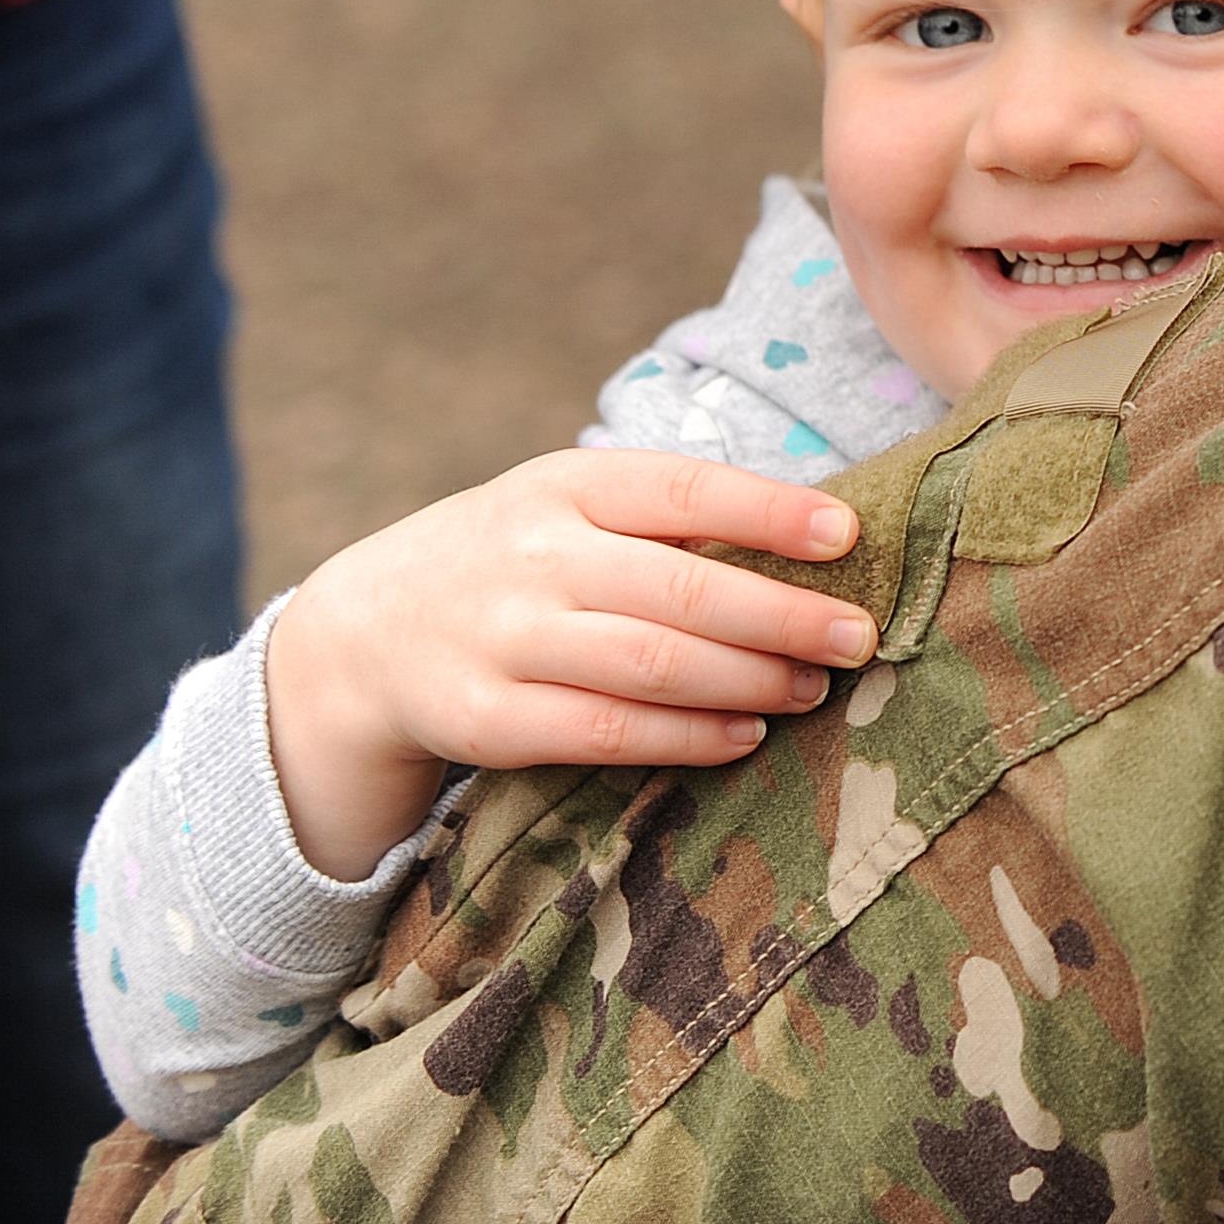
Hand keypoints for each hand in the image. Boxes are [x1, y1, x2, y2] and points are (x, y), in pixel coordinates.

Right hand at [260, 451, 869, 880]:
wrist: (364, 631)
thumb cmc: (517, 559)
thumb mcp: (571, 507)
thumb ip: (671, 519)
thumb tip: (820, 536)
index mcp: (566, 485)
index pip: (685, 489)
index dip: (772, 510)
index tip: (848, 535)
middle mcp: (533, 556)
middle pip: (682, 589)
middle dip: (784, 617)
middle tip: (859, 639)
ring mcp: (502, 638)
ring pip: (650, 665)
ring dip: (748, 681)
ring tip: (812, 689)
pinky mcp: (483, 718)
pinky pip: (603, 733)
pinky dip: (685, 738)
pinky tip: (743, 735)